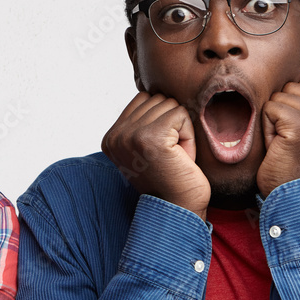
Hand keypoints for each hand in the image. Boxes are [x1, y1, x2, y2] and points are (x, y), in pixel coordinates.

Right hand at [102, 92, 210, 219]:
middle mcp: (115, 135)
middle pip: (157, 99)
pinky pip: (181, 115)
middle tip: (170, 156)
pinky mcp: (151, 136)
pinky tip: (181, 157)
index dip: (161, 121)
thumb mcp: (147, 148)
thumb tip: (153, 90)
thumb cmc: (170, 178)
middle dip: (172, 124)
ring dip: (181, 130)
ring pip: (170, 105)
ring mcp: (131, 135)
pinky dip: (189, 135)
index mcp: (110, 137)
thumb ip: (142, 121)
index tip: (160, 152)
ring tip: (175, 156)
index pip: (143, 99)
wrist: (178, 209)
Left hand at [257, 64, 299, 196]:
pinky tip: (278, 146)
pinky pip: (270, 108)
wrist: (294, 197)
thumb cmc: (299, 163)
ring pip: (280, 97)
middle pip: (293, 88)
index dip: (296, 110)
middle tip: (292, 142)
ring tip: (286, 144)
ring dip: (274, 121)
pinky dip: (267, 128)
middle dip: (284, 113)